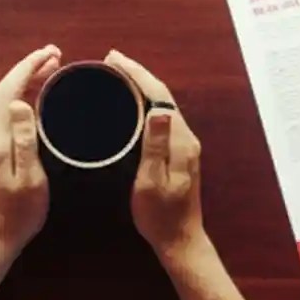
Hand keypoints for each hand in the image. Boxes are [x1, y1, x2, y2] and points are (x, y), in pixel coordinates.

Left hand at [0, 45, 61, 258]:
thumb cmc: (19, 212)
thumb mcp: (30, 177)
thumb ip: (25, 139)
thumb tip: (19, 102)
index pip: (9, 89)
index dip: (28, 66)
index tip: (50, 53)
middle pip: (5, 90)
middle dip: (28, 67)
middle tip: (55, 55)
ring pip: (5, 99)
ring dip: (25, 80)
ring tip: (50, 68)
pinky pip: (7, 111)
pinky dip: (22, 95)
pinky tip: (36, 96)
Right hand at [106, 50, 206, 262]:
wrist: (181, 240)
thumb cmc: (160, 216)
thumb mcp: (151, 181)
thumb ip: (155, 145)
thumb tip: (158, 109)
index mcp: (180, 141)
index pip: (159, 95)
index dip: (137, 74)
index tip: (115, 59)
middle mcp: (186, 137)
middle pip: (163, 94)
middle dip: (138, 74)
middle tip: (112, 60)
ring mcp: (185, 144)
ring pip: (163, 103)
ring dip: (143, 85)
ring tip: (119, 74)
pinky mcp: (181, 151)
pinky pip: (163, 116)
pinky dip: (147, 101)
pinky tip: (133, 102)